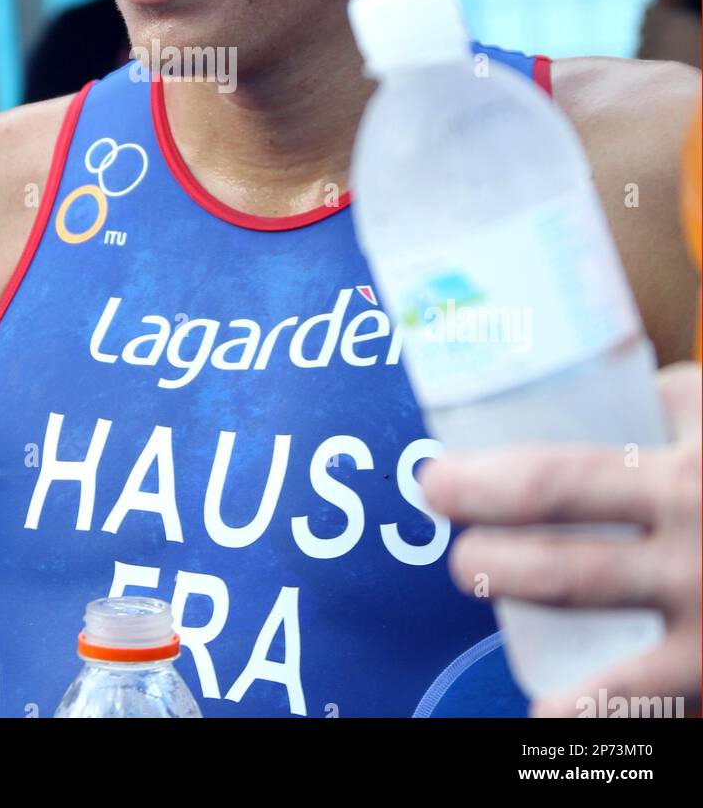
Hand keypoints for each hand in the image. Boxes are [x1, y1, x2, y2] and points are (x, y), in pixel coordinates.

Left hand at [418, 361, 701, 717]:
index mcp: (687, 472)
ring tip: (480, 596)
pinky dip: (594, 719)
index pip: (559, 480)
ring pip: (606, 651)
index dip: (485, 485)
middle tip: (451, 549)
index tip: (435, 483)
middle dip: (489, 558)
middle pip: (567, 565)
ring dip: (524, 615)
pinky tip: (547, 721)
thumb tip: (592, 391)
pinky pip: (651, 706)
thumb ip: (672, 402)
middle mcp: (699, 546)